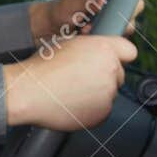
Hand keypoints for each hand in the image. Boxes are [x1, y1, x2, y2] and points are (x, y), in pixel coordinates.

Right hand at [3, 34, 136, 130]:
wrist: (27, 92)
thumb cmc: (41, 67)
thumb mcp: (67, 43)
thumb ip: (91, 46)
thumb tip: (99, 49)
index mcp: (104, 49)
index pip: (130, 51)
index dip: (118, 56)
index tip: (109, 61)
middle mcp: (111, 70)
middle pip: (119, 74)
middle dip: (104, 76)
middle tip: (79, 78)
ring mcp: (108, 93)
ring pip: (110, 93)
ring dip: (96, 93)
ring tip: (71, 91)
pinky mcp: (102, 113)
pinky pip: (102, 110)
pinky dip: (91, 109)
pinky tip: (72, 103)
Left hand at [30, 0, 143, 39]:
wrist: (45, 29)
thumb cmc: (58, 9)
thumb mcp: (71, 2)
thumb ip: (87, 1)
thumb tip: (102, 1)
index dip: (131, 6)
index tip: (116, 13)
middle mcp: (111, 11)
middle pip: (130, 20)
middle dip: (116, 25)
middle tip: (96, 24)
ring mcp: (107, 26)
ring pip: (119, 34)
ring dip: (105, 34)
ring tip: (85, 30)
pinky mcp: (101, 39)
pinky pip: (108, 44)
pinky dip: (98, 43)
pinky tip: (83, 38)